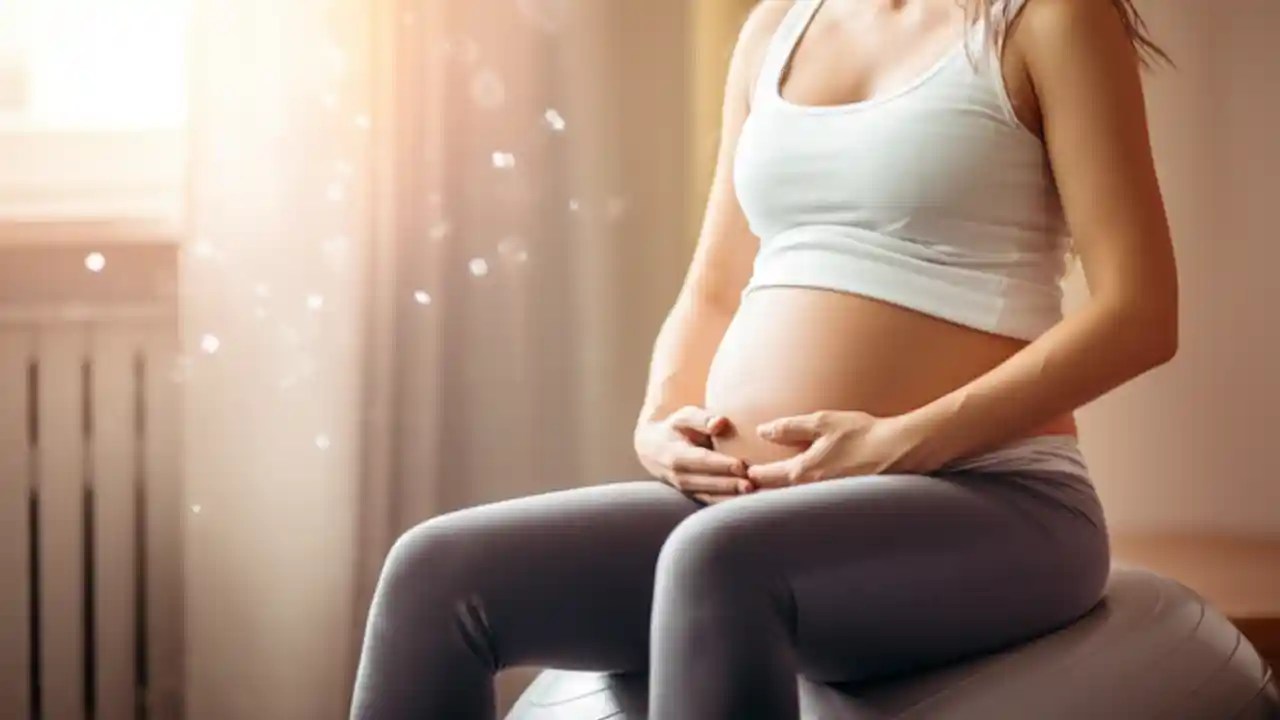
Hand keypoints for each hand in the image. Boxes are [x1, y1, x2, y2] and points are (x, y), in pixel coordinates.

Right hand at [634, 406, 753, 499]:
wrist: (653, 449)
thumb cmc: (676, 428)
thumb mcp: (684, 417)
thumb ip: (702, 418)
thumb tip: (720, 422)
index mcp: (674, 454)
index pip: (700, 460)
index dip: (720, 464)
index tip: (741, 465)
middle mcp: (677, 476)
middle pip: (705, 482)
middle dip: (728, 485)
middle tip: (751, 485)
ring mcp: (685, 490)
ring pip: (708, 497)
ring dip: (730, 498)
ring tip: (753, 494)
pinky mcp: (693, 497)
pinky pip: (711, 503)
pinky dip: (729, 505)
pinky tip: (749, 502)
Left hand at [746, 410, 924, 488]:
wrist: (901, 451)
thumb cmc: (863, 434)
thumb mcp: (823, 423)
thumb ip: (789, 427)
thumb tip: (763, 431)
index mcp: (803, 472)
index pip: (766, 477)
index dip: (751, 474)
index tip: (740, 471)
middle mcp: (812, 492)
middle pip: (777, 496)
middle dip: (760, 493)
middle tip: (744, 489)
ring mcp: (828, 501)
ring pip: (796, 503)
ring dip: (780, 499)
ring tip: (768, 494)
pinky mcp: (842, 504)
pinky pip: (815, 505)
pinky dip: (803, 502)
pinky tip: (804, 497)